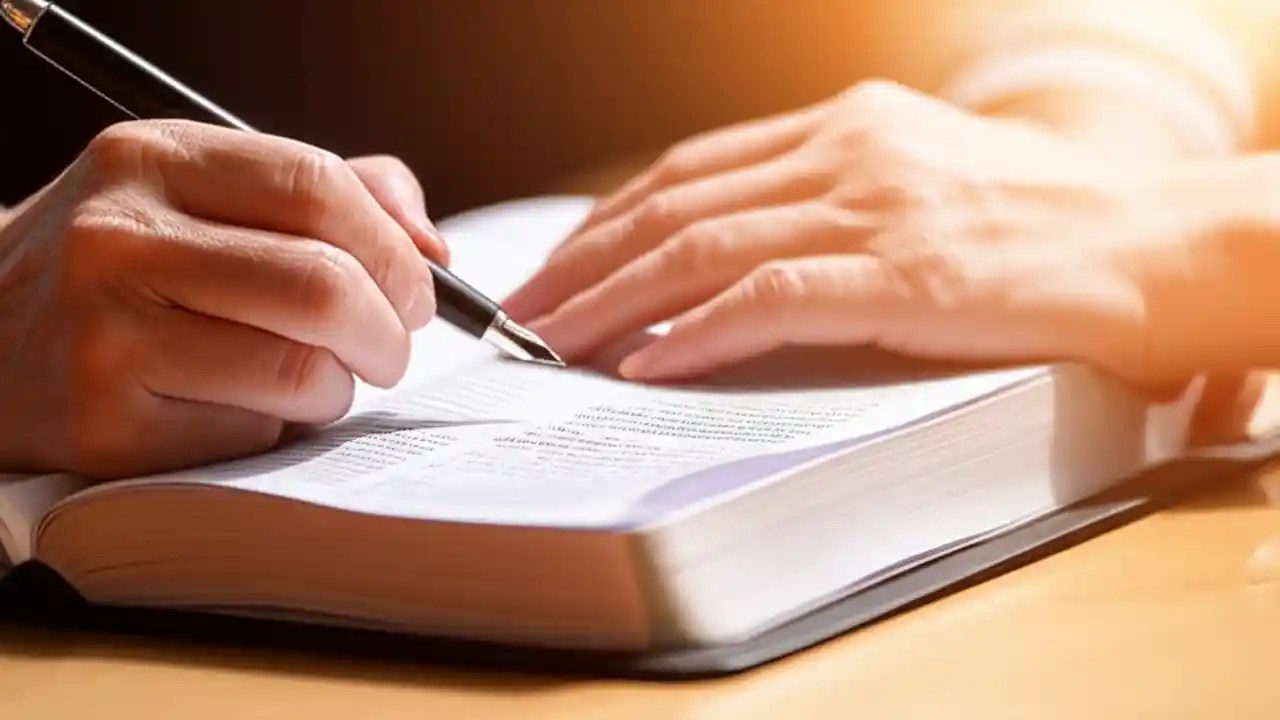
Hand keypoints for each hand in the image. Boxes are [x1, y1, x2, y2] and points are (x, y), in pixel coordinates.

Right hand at [0, 120, 445, 477]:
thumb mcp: (202, 194)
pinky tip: (241, 412)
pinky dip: (277, 432)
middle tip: (389, 348)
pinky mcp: (106, 429)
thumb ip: (332, 194)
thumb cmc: (128, 268)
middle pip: (323, 286)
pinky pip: (255, 438)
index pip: (316, 186)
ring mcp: (106, 337)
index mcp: (153, 159)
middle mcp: (119, 239)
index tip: (416, 289)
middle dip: (389, 331)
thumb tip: (432, 247)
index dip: (393, 248)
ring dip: (336, 388)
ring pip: (302, 371)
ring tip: (311, 379)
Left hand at [502, 81, 1213, 388]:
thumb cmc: (1054, 225)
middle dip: (584, 260)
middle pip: (675, 202)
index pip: (691, 169)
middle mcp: (849, 152)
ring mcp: (877, 207)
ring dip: (612, 298)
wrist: (1167, 244)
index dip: (610, 220)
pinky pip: (770, 298)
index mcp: (849, 127)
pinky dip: (693, 331)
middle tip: (520, 312)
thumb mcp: (928, 185)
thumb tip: (745, 260)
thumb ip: (838, 204)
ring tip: (549, 341)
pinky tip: (641, 363)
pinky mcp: (909, 273)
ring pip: (703, 247)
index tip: (559, 266)